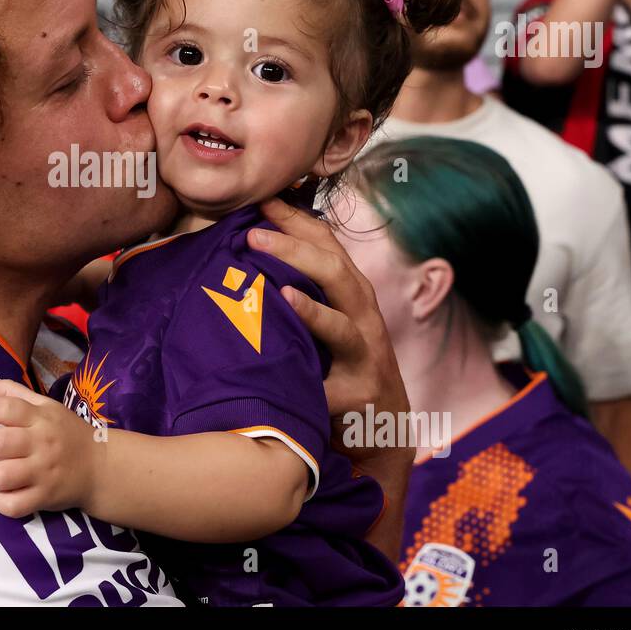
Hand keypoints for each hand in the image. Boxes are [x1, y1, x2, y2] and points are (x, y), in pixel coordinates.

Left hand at [0, 379, 99, 517]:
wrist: (101, 467)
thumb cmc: (66, 433)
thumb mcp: (44, 406)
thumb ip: (10, 394)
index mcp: (40, 417)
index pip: (5, 408)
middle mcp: (42, 443)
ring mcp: (44, 472)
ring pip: (2, 475)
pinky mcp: (46, 498)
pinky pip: (14, 505)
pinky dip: (0, 502)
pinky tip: (2, 494)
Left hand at [248, 199, 412, 467]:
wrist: (379, 430)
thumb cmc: (340, 364)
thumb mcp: (326, 316)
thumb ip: (299, 283)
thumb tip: (251, 241)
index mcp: (350, 291)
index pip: (326, 244)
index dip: (295, 219)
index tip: (260, 199)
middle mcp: (362, 316)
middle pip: (335, 273)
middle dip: (295, 251)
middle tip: (253, 236)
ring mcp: (366, 356)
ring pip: (342, 328)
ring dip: (311, 311)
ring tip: (281, 296)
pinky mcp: (361, 395)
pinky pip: (334, 387)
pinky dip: (314, 380)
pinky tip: (295, 372)